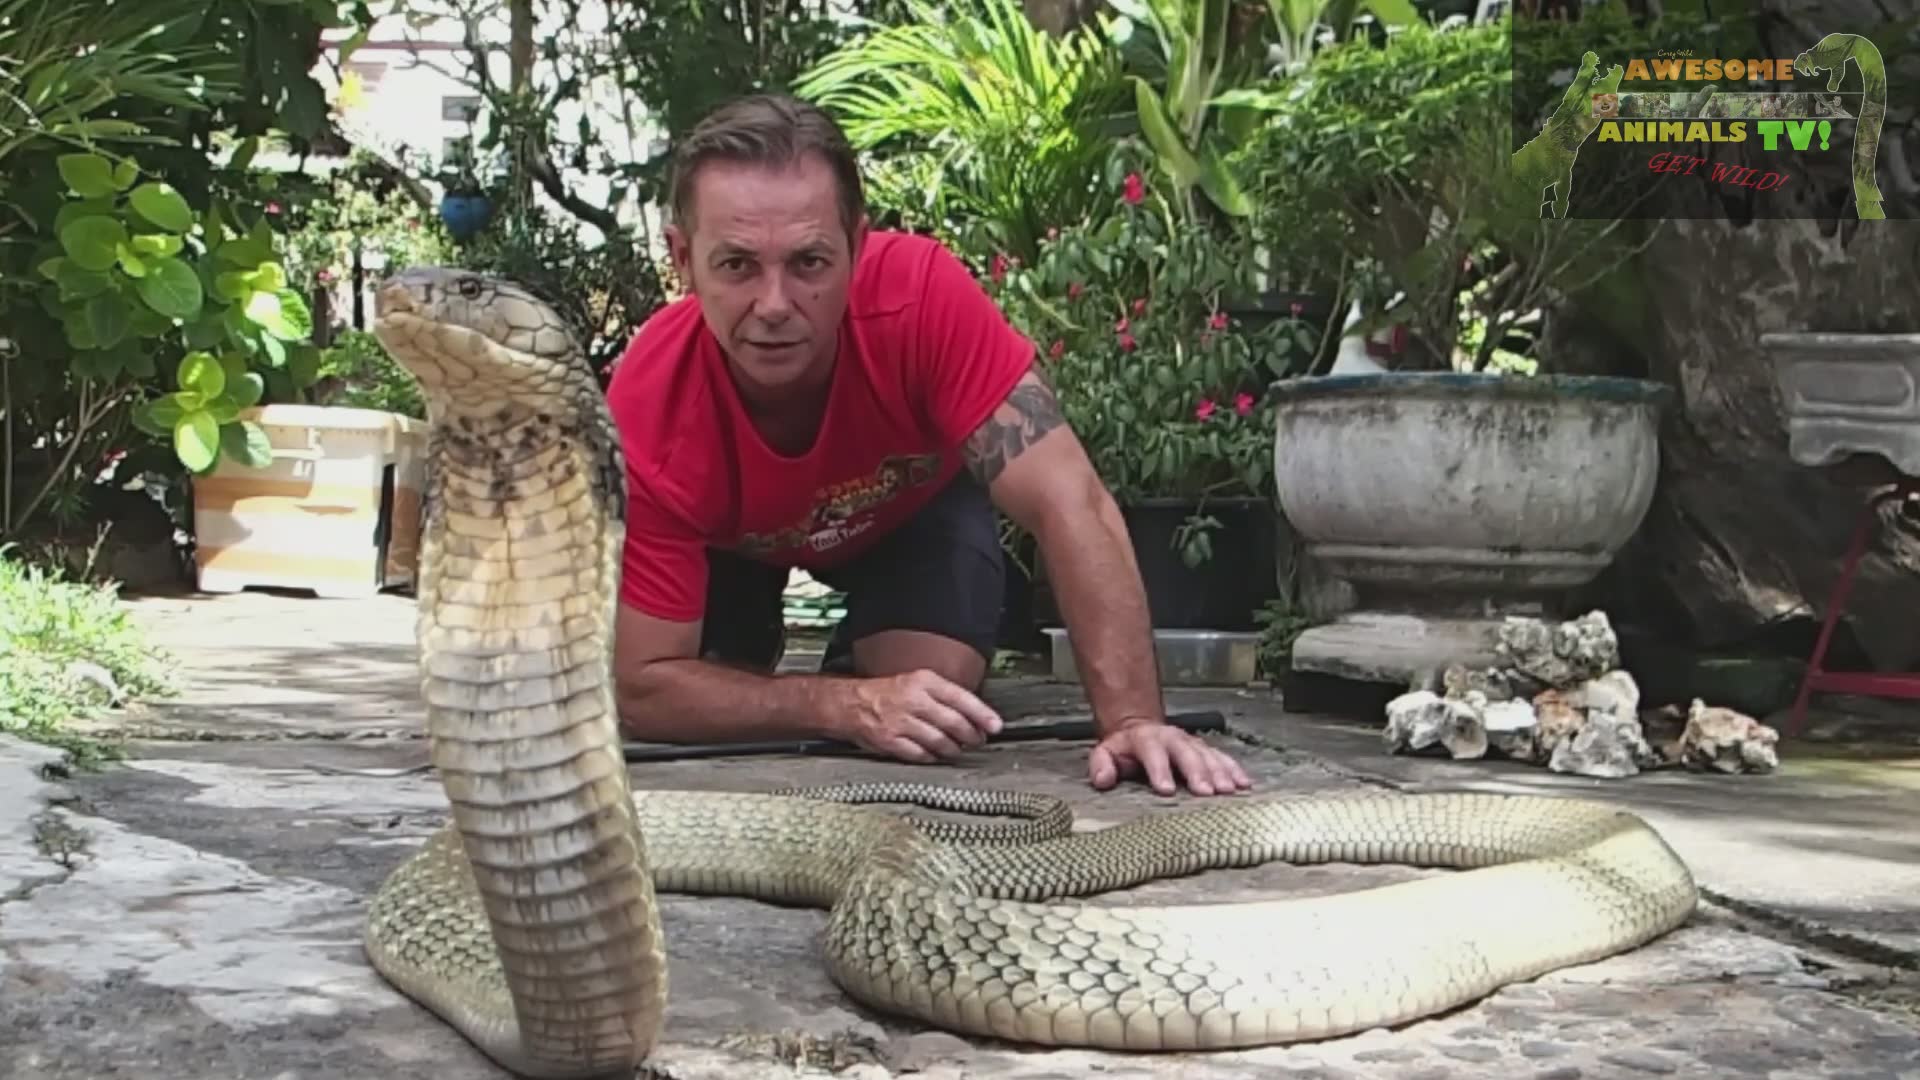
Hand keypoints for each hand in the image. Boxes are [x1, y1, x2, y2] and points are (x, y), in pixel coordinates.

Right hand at [844, 669, 1003, 763]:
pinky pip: (921, 754)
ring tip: (958, 749)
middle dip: (971, 735)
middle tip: (978, 740)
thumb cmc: (886, 694)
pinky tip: (936, 755)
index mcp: (923, 682)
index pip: (961, 697)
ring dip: (954, 749)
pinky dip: (932, 757)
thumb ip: (943, 695)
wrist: (850, 704)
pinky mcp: (891, 741)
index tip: (995, 725)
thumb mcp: (916, 682)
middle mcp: (914, 700)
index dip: (982, 714)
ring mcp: (902, 722)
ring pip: (940, 741)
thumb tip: (974, 713)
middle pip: (954, 722)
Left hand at [1088, 721, 1252, 796]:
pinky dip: (1234, 770)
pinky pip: (1222, 758)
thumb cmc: (1125, 749)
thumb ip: (1101, 764)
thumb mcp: (1105, 751)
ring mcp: (1191, 743)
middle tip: (1205, 792)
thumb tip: (1102, 779)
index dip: (1160, 770)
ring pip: (1207, 755)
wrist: (1139, 728)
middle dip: (1197, 772)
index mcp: (1145, 739)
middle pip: (1186, 753)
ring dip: (1219, 772)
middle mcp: (1172, 738)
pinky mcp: (1205, 750)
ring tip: (1228, 790)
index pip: (1152, 752)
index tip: (1166, 789)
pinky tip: (1244, 783)